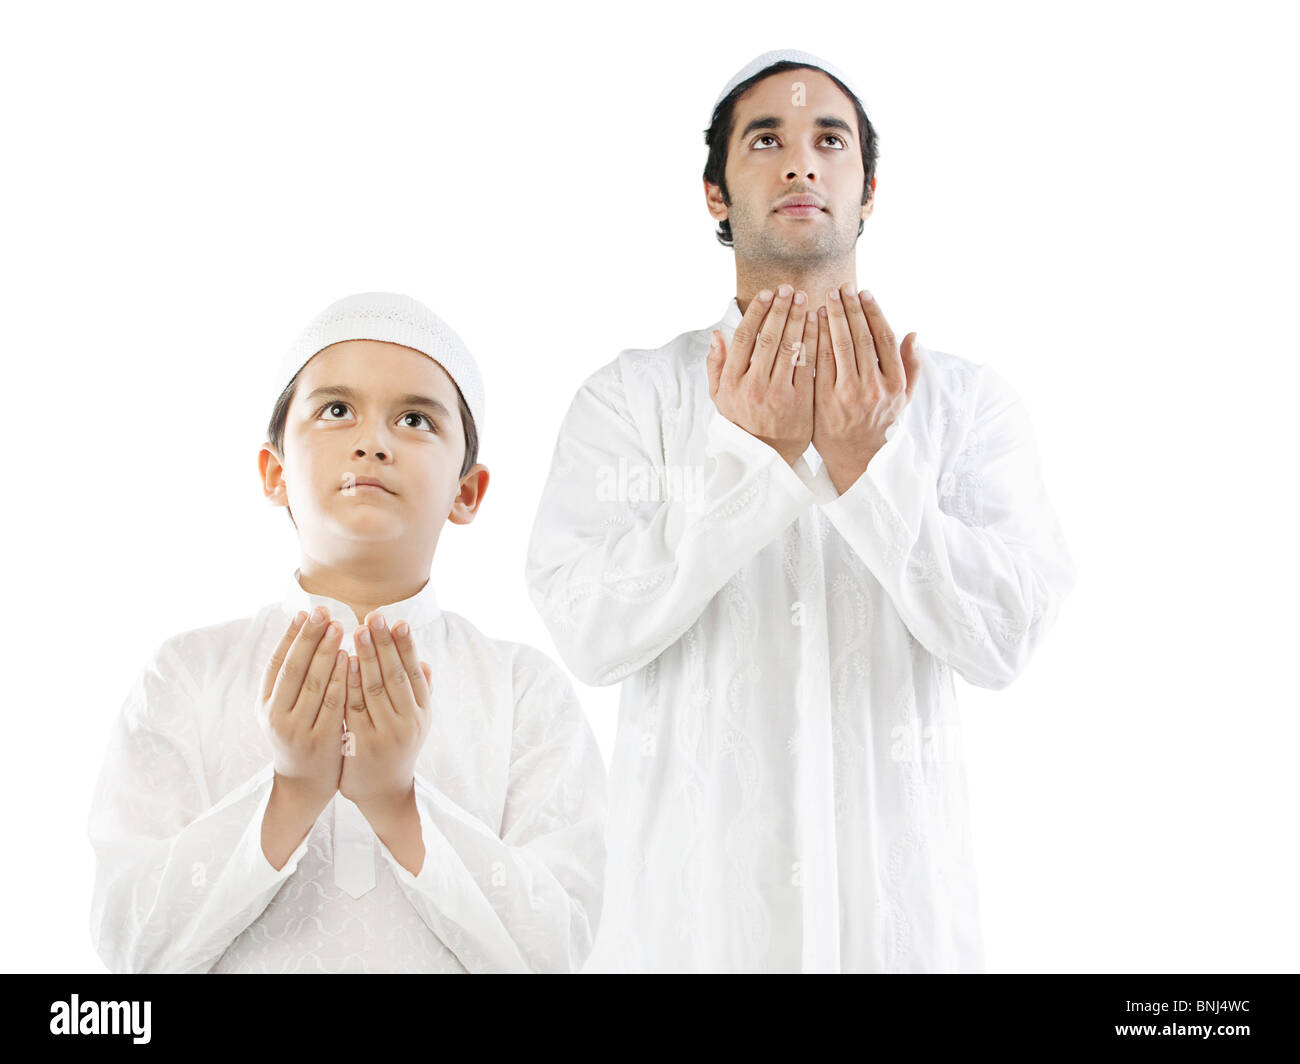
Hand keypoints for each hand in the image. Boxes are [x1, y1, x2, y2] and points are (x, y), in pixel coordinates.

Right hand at [255, 607, 346, 805]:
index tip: (304, 612)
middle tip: (323, 612)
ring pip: (313, 684)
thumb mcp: (282, 708)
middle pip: (293, 669)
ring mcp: (296, 729)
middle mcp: (275, 716)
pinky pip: (333, 703)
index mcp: (265, 703)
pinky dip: (341, 679)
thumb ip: (288, 677)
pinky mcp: (319, 740)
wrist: (305, 782)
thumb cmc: (298, 733)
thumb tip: (300, 630)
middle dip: (309, 638)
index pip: (276, 663)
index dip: (290, 637)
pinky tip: (350, 659)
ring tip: (339, 628)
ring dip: (326, 653)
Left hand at [338, 611, 432, 812]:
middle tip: (373, 616)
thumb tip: (424, 661)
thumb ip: (419, 692)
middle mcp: (408, 722)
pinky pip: (353, 707)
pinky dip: (349, 683)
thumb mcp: (416, 722)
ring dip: (366, 657)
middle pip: (394, 675)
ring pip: (374, 688)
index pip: (413, 671)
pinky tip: (343, 662)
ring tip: (356, 631)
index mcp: (422, 712)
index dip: (405, 645)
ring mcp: (386, 733)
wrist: (383, 792)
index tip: (397, 621)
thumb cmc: (397, 749)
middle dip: (383, 643)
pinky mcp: (362, 744)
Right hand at [706, 283, 815, 465]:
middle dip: (781, 309)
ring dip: (799, 319)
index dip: (757, 312)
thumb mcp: (719, 399)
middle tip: (790, 289)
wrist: (767, 459)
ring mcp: (779, 395)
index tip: (767, 294)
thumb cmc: (742, 424)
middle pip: (769, 338)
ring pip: (791, 347)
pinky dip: (815, 340)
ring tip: (805, 299)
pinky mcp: (802, 402)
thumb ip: (716, 367)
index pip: (744, 338)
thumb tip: (717, 335)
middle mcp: (754, 387)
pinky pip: (810, 364)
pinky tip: (818, 324)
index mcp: (732, 383)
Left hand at [813, 282, 921, 493]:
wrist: (855, 459)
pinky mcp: (824, 401)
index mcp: (895, 384)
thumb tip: (913, 333)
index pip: (884, 339)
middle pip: (861, 338)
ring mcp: (848, 395)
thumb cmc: (879, 423)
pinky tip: (811, 323)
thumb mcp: (904, 399)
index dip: (874, 313)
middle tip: (842, 288)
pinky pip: (819, 363)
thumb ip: (911, 366)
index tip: (865, 293)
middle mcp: (873, 388)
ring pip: (839, 347)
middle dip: (850, 309)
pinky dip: (815, 340)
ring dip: (832, 319)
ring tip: (826, 299)